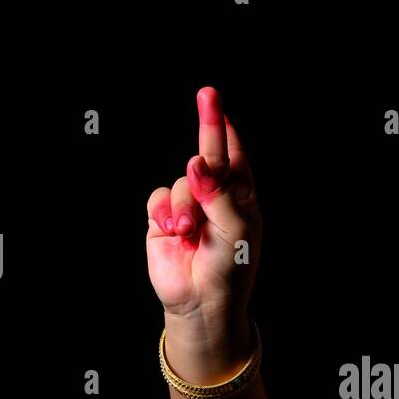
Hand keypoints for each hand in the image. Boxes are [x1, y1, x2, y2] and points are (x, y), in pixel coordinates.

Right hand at [146, 86, 261, 348]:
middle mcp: (213, 196)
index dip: (223, 127)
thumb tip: (198, 162)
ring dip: (185, 205)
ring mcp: (187, 206)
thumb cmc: (231, 268)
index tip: (214, 97)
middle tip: (207, 95)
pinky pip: (158, 199)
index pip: (232, 154)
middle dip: (207, 126)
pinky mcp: (163, 219)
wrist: (203, 304)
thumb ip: (219, 193)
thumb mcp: (237, 229)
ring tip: (191, 231)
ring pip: (180, 182)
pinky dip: (165, 213)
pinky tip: (174, 232)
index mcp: (240, 195)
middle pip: (205, 154)